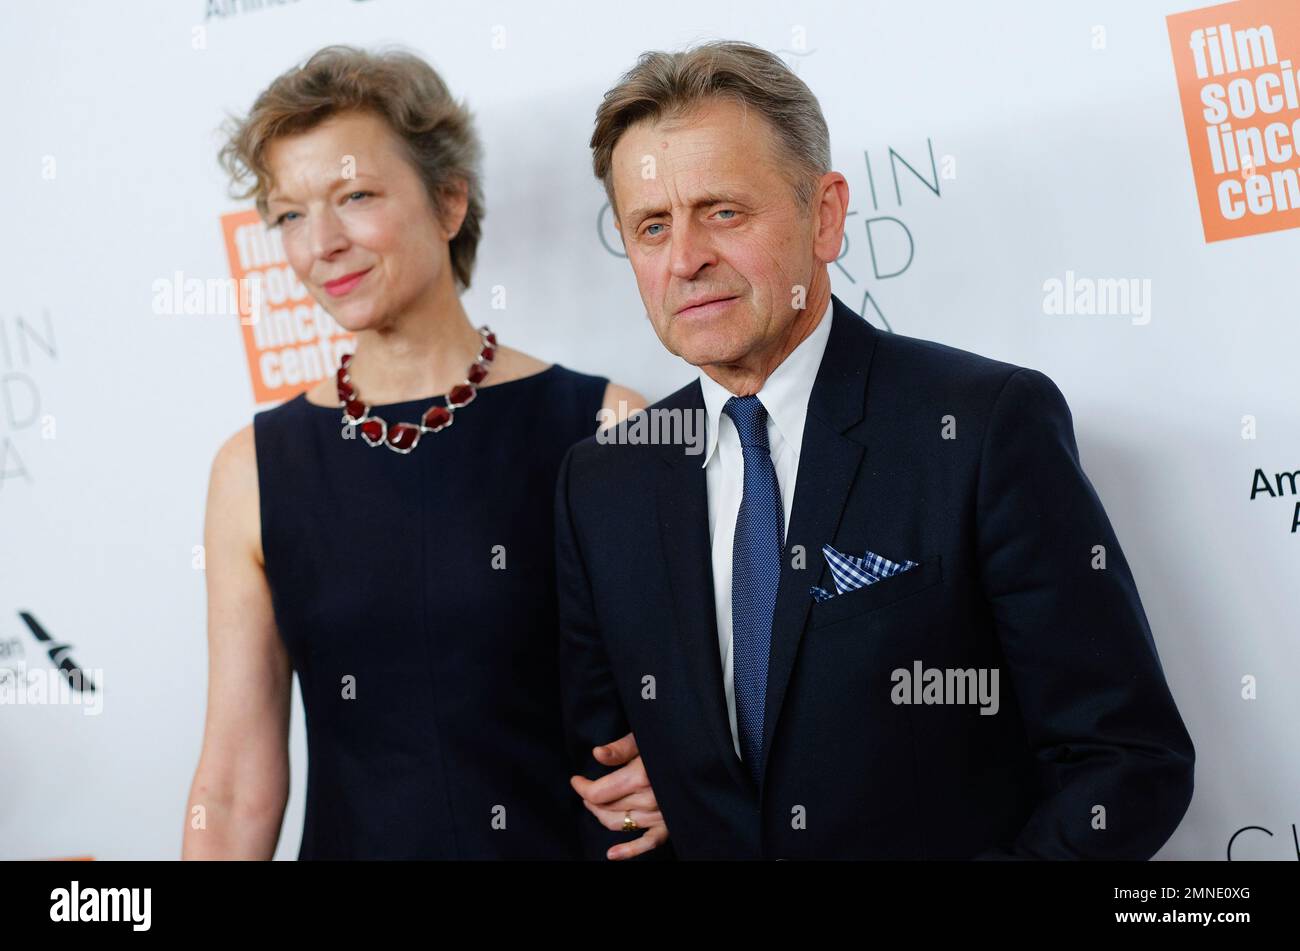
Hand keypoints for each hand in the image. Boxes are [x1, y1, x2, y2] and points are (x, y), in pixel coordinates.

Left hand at [570, 732, 668, 859]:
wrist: (700, 754)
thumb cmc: (669, 743)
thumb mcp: (643, 738)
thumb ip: (620, 748)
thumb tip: (597, 754)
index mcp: (640, 777)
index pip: (598, 792)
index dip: (582, 787)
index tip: (576, 780)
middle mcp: (649, 799)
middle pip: (605, 808)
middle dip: (591, 800)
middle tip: (587, 789)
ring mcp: (659, 814)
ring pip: (619, 824)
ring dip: (602, 816)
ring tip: (596, 805)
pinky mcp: (668, 825)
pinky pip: (647, 843)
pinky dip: (629, 851)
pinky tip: (612, 854)